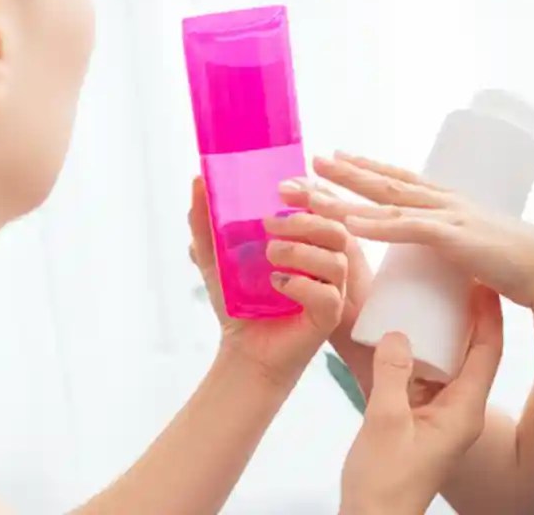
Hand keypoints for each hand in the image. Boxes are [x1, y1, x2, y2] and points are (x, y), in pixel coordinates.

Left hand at [188, 176, 357, 388]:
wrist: (242, 351)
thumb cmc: (238, 303)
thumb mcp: (215, 258)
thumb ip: (206, 222)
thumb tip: (197, 181)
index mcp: (307, 243)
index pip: (322, 209)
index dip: (310, 194)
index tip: (282, 189)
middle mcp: (324, 263)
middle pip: (336, 230)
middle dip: (304, 221)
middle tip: (269, 224)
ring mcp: (330, 290)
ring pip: (336, 260)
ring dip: (301, 251)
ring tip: (269, 256)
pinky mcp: (328, 316)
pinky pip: (328, 294)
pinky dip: (302, 285)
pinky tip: (277, 285)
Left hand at [311, 152, 533, 308]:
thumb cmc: (519, 264)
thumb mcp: (477, 248)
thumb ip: (455, 247)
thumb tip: (445, 251)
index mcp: (449, 203)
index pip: (400, 179)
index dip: (367, 168)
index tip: (337, 160)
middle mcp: (445, 201)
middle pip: (384, 181)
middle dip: (344, 172)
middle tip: (307, 162)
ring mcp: (449, 216)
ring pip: (386, 200)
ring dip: (346, 194)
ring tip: (313, 186)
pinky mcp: (455, 238)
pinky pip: (407, 228)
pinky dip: (376, 225)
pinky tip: (349, 223)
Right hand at [340, 287, 504, 514]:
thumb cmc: (384, 484)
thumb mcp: (385, 422)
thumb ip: (392, 373)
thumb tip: (399, 333)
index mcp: (463, 411)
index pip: (487, 352)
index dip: (488, 313)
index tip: (483, 278)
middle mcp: (457, 411)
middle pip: (470, 352)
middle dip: (464, 315)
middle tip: (455, 276)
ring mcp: (437, 416)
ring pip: (443, 362)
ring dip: (436, 331)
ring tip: (428, 294)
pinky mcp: (416, 420)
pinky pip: (419, 376)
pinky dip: (412, 352)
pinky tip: (398, 331)